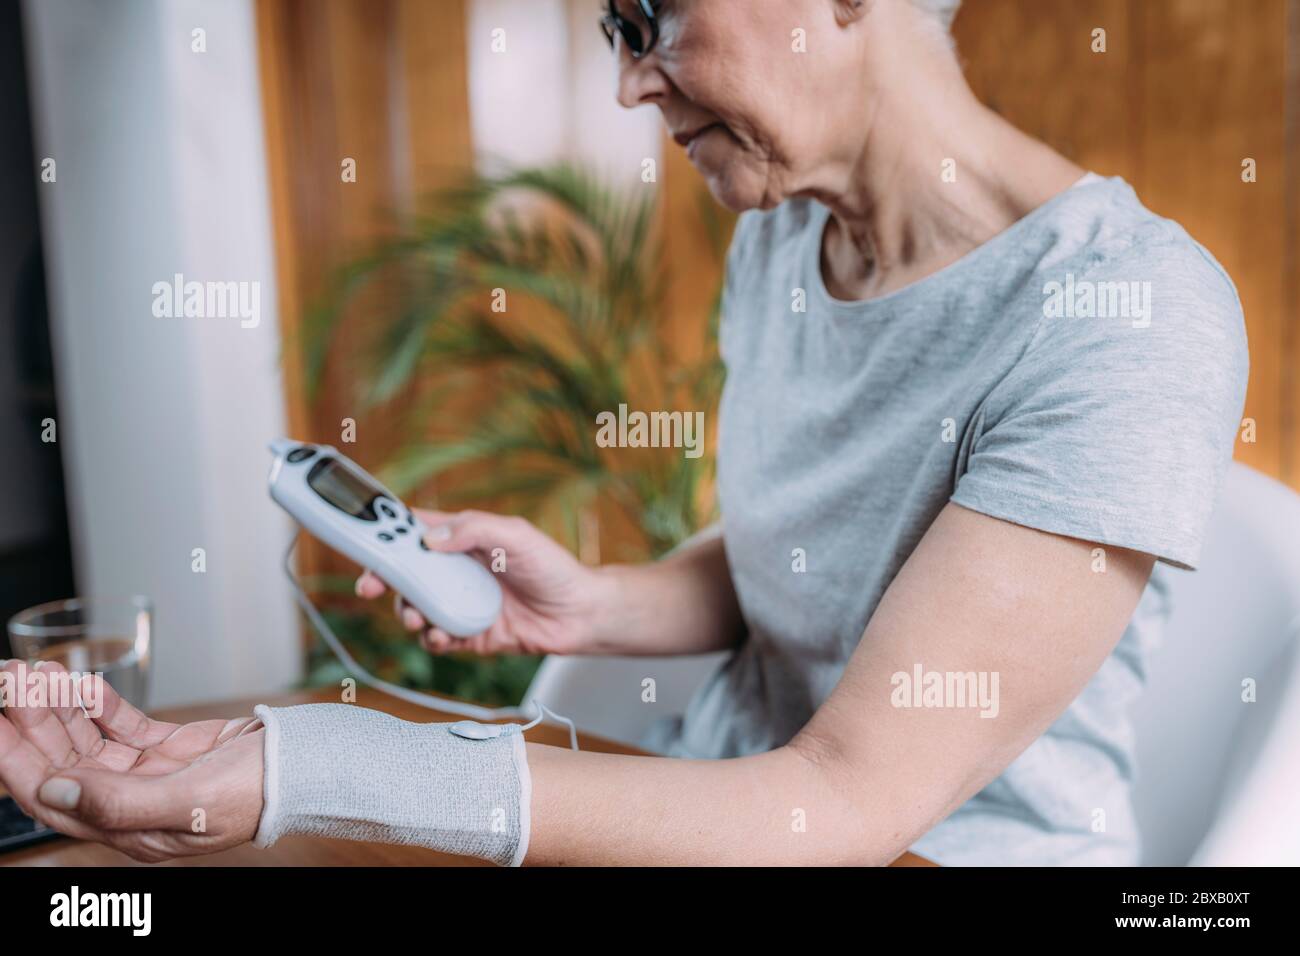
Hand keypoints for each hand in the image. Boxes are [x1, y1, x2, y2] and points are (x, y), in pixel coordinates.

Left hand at [0, 659, 262, 861]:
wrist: (309, 766)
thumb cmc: (260, 792)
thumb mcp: (190, 801)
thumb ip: (120, 802)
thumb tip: (54, 792)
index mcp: (130, 828)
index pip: (51, 796)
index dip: (13, 759)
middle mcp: (131, 803)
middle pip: (61, 762)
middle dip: (30, 723)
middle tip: (8, 682)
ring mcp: (149, 774)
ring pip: (85, 741)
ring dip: (59, 708)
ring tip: (36, 674)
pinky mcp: (169, 748)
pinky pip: (120, 726)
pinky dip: (98, 704)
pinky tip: (81, 684)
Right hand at [357, 509, 612, 655]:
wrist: (580, 614)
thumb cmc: (553, 566)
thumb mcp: (516, 535)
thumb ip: (474, 529)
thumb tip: (430, 538)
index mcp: (462, 539)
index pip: (414, 531)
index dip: (386, 533)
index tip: (363, 539)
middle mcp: (456, 571)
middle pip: (405, 573)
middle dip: (382, 579)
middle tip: (371, 586)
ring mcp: (460, 603)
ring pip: (415, 608)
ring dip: (407, 612)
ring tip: (416, 616)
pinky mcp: (469, 635)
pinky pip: (437, 638)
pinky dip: (432, 637)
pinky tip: (441, 635)